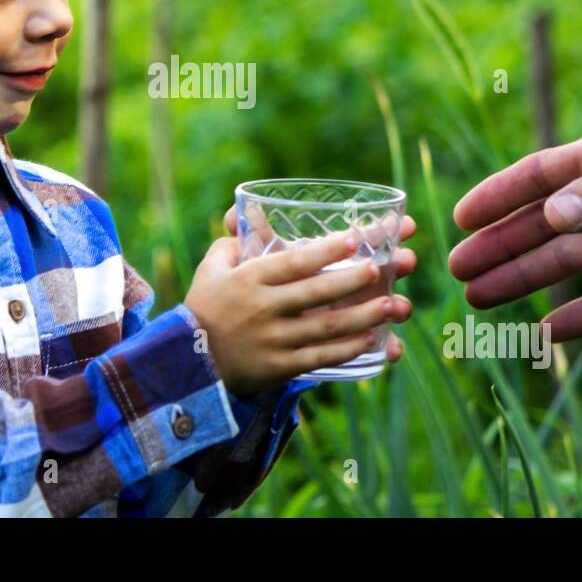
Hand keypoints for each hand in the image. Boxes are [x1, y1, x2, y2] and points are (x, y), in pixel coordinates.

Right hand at [220, 205, 416, 365]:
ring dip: (361, 316)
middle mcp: (264, 308)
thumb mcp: (212, 267)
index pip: (293, 262)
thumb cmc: (205, 305)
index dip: (325, 250)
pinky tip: (371, 340)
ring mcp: (274, 340)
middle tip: (381, 268)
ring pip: (326, 327)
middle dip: (352, 279)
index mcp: (250, 278)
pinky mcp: (281, 367)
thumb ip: (233, 242)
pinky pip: (320, 358)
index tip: (354, 239)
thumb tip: (248, 214)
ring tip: (392, 305)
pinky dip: (347, 349)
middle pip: (316, 292)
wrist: (189, 360)